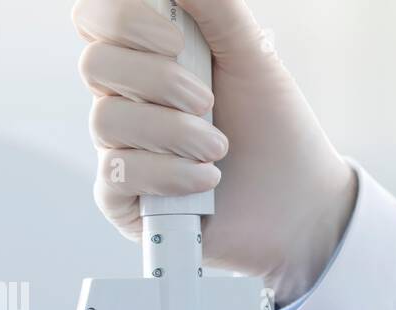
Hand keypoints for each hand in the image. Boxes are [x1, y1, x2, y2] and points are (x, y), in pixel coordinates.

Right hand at [72, 0, 357, 300]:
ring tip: (219, 149)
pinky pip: (116, 178)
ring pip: (106, 122)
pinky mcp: (125, 201)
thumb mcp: (251, 54)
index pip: (96, 20)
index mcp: (146, 56)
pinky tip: (206, 180)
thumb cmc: (274, 127)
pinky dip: (167, 174)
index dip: (123, 20)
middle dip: (158, 81)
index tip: (174, 39)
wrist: (299, 203)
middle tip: (208, 100)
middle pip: (96, 66)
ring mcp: (121, 150)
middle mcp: (125, 99)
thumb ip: (214, 7)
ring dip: (172, 133)